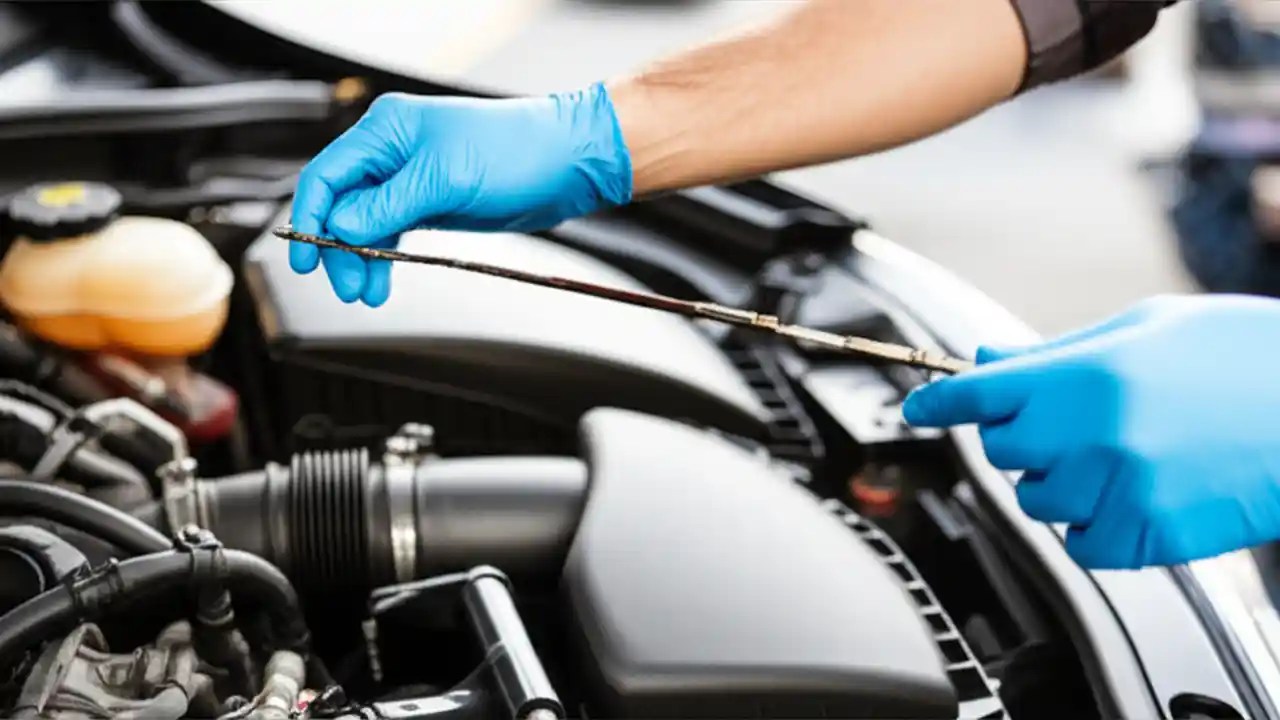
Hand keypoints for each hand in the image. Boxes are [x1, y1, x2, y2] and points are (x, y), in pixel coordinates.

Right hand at [289, 84, 632, 305]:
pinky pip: (391, 230)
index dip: (310, 218)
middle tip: (345, 286)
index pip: (327, 176)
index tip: (305, 259)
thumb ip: (387, 206)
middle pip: (342, 204)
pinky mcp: (431, 200)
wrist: (568, 162)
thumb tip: (341, 228)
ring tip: (364, 293)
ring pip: (365, 223)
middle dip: (337, 248)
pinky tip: (381, 281)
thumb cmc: (516, 152)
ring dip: (360, 258)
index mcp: (386, 131)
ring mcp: (411, 177)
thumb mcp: (444, 180)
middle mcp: (392, 151)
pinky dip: (383, 256)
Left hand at [903, 294, 1279, 568]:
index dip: (941, 403)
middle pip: (1003, 451)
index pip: (977, 396)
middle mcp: (1091, 436)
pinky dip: (1099, 527)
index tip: (921, 410)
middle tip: (1077, 419)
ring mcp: (1119, 491)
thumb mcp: (1142, 329)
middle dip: (1026, 436)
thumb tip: (987, 357)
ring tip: (1125, 453)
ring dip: (1063, 483)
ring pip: (1039, 501)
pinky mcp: (1151, 536)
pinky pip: (1083, 545)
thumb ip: (1054, 354)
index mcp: (1082, 376)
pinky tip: (1140, 493)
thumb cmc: (1239, 356)